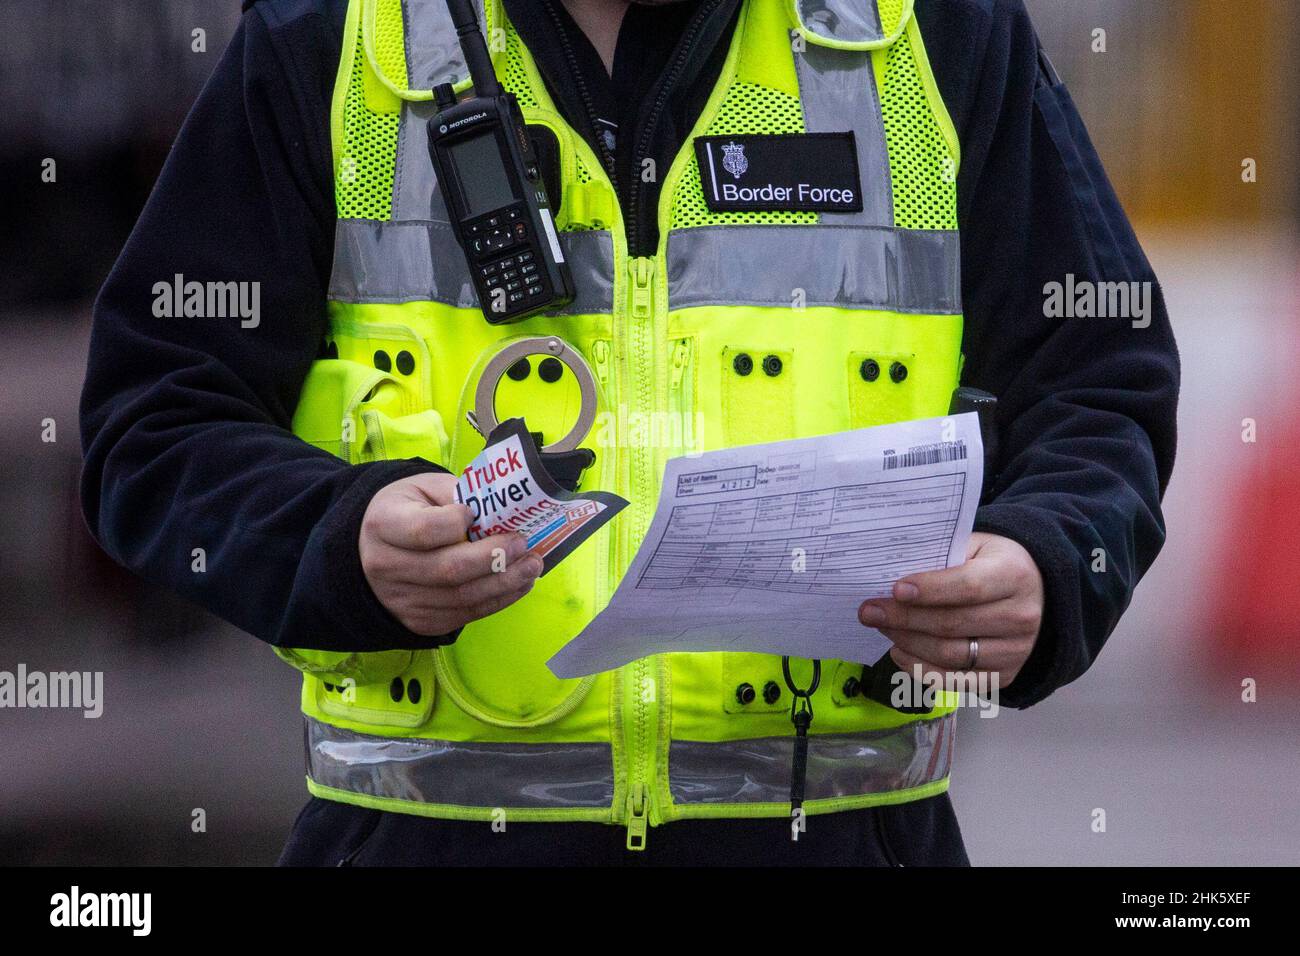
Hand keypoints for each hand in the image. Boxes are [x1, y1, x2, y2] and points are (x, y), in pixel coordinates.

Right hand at [359, 472, 542, 636]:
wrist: (374, 548)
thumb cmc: (410, 510)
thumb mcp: (425, 488)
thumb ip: (459, 495)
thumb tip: (504, 509)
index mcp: (384, 525)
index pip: (425, 530)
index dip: (456, 523)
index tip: (475, 512)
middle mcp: (386, 566)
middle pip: (449, 570)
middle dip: (495, 558)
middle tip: (524, 544)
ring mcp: (402, 599)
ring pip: (462, 597)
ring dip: (506, 583)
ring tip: (532, 566)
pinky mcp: (419, 621)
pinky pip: (465, 614)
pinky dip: (498, 600)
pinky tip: (518, 584)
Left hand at [858, 533, 1043, 687]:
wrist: (1034, 594)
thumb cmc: (992, 564)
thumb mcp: (975, 546)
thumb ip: (941, 557)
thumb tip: (890, 574)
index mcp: (1014, 575)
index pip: (968, 587)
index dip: (930, 590)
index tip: (895, 590)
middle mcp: (1021, 616)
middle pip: (952, 624)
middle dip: (904, 618)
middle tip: (869, 611)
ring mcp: (1015, 651)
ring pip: (950, 654)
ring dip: (907, 642)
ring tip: (882, 627)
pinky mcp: (1004, 676)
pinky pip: (955, 681)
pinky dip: (921, 670)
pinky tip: (899, 653)